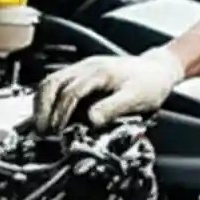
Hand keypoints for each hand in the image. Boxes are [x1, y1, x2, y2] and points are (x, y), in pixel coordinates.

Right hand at [34, 47, 184, 130]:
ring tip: (40, 126)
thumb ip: (113, 109)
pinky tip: (49, 114)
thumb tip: (90, 121)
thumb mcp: (136, 99)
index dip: (61, 114)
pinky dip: (48, 99)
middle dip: (43, 108)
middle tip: (41, 132)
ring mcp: (82, 68)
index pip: (71, 92)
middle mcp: (87, 67)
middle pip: (53, 83)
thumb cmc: (150, 84)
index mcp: (99, 72)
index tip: (57, 132)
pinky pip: (58, 82)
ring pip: (51, 81)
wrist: (159, 70)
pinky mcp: (82, 73)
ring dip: (42, 104)